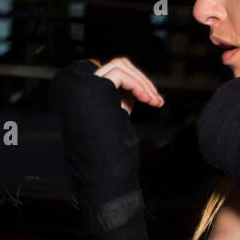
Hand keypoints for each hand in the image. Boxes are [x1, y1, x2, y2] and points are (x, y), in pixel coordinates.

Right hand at [47, 58, 157, 239]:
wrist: (103, 173)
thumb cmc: (110, 159)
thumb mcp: (116, 123)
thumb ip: (119, 103)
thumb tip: (131, 91)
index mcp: (86, 100)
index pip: (112, 76)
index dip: (134, 83)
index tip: (153, 101)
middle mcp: (81, 92)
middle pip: (117, 66)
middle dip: (142, 81)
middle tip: (158, 101)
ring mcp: (85, 89)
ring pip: (120, 65)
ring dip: (143, 81)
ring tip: (156, 101)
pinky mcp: (93, 89)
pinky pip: (120, 74)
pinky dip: (139, 84)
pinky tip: (149, 100)